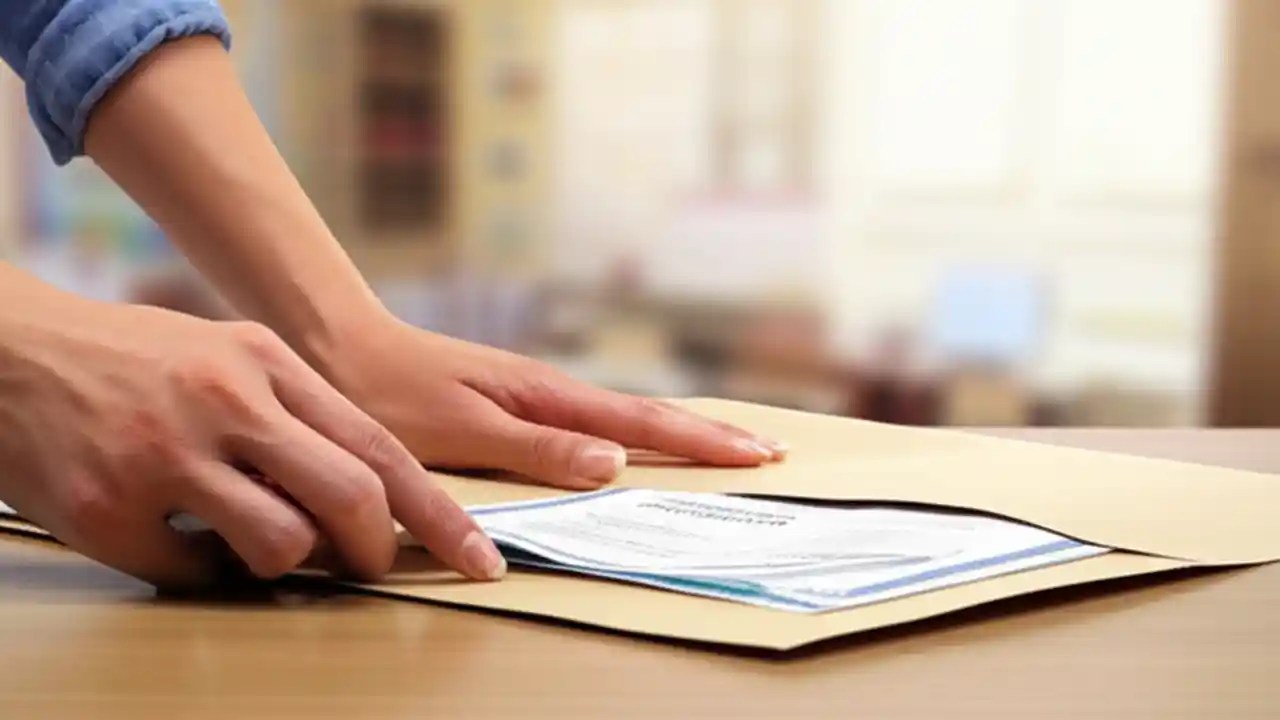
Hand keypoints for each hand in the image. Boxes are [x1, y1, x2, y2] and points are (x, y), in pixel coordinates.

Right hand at [0, 288, 504, 587]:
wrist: (12, 353)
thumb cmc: (137, 361)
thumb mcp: (232, 356)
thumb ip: (303, 415)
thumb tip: (373, 494)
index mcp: (268, 364)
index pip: (381, 448)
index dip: (439, 515)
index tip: (478, 558)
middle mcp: (227, 403)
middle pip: (352, 498)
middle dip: (376, 550)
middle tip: (370, 566)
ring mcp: (168, 456)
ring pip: (283, 545)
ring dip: (283, 561)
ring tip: (245, 534)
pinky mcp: (114, 510)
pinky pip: (197, 574)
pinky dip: (203, 570)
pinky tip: (176, 533)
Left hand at [316, 314, 787, 490]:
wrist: (339, 349)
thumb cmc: (389, 391)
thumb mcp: (459, 429)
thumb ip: (536, 448)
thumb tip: (615, 465)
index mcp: (545, 397)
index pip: (641, 425)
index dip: (700, 443)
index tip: (754, 454)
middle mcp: (549, 393)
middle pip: (646, 417)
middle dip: (708, 435)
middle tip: (766, 450)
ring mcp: (535, 395)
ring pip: (623, 418)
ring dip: (677, 434)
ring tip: (720, 445)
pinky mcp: (515, 404)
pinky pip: (592, 422)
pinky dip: (632, 435)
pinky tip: (634, 443)